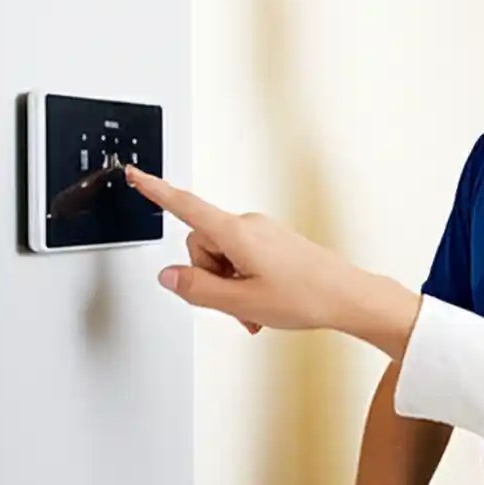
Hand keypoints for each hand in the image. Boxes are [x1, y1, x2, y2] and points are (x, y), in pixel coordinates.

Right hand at [126, 165, 421, 359]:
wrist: (348, 296)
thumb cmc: (306, 296)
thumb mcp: (241, 302)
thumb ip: (197, 288)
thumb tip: (168, 276)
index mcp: (237, 232)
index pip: (186, 207)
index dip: (157, 192)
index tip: (135, 174)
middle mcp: (250, 225)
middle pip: (202, 245)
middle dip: (209, 277)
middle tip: (237, 305)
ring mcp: (264, 232)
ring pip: (223, 257)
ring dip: (229, 286)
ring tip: (255, 310)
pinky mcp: (274, 242)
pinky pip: (242, 260)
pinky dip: (244, 284)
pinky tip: (262, 306)